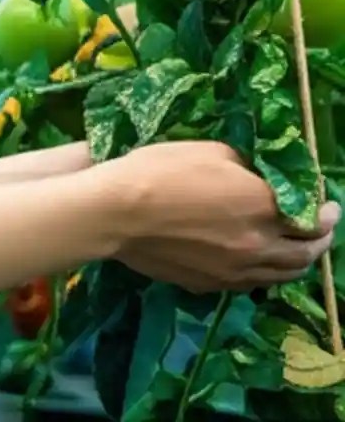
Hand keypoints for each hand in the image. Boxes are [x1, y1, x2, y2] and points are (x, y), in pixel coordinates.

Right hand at [106, 141, 338, 292]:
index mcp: (263, 208)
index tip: (327, 204)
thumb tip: (261, 178)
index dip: (327, 213)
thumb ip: (247, 167)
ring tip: (295, 249)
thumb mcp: (210, 152)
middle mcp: (257, 245)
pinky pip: (249, 283)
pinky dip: (263, 273)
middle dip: (319, 241)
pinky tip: (255, 261)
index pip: (315, 219)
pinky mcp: (208, 284)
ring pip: (281, 275)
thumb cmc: (159, 171)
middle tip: (320, 229)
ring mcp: (233, 272)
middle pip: (305, 254)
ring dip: (296, 262)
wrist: (113, 213)